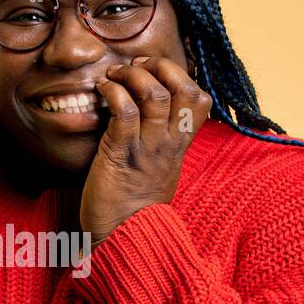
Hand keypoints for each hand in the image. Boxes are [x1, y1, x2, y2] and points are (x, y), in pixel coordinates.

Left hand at [82, 55, 211, 246]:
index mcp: (180, 145)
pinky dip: (113, 92)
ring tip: (115, 75)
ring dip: (132, 75)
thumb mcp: (161, 167)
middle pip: (182, 88)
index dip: (181, 76)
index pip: (200, 99)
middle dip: (160, 67)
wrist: (122, 236)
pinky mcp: (120, 153)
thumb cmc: (135, 203)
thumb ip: (163, 141)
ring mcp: (147, 148)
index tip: (155, 72)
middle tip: (136, 66)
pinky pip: (124, 111)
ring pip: (154, 94)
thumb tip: (152, 112)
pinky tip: (102, 91)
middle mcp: (169, 143)